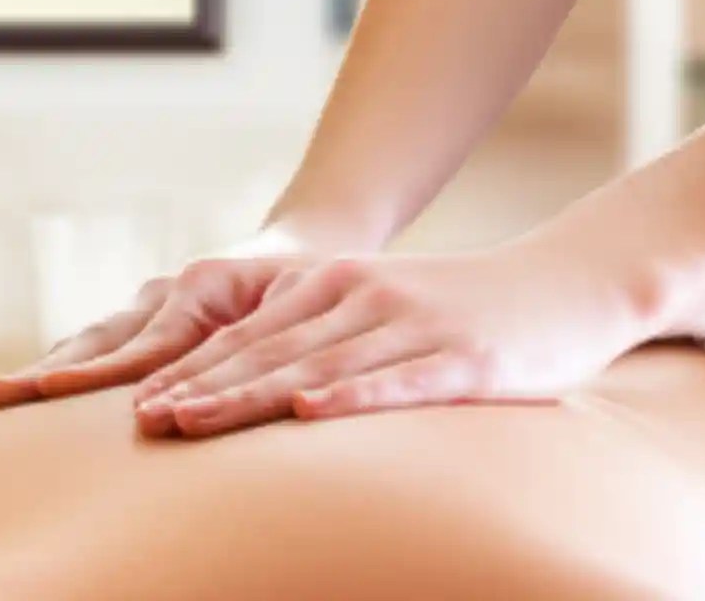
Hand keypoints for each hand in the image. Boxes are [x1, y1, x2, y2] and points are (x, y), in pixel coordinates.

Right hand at [0, 231, 317, 409]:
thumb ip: (277, 343)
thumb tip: (282, 389)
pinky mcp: (145, 323)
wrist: (304, 249)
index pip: (150, 342)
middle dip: (46, 373)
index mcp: (204, 286)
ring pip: (91, 342)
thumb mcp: (304, 306)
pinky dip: (66, 371)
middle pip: (99, 340)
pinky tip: (30, 397)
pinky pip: (100, 349)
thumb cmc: (308, 285)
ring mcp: (149, 308)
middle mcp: (166, 296)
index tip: (52, 388)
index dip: (103, 372)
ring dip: (45, 373)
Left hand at [134, 240, 652, 436]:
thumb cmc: (464, 310)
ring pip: (314, 366)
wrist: (566, 284)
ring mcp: (412, 325)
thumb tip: (262, 381)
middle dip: (198, 386)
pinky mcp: (462, 358)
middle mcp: (363, 297)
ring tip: (190, 421)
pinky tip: (307, 413)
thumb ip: (325, 335)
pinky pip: (395, 382)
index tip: (138, 405)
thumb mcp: (383, 308)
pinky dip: (348, 397)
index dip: (192, 369)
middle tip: (142, 421)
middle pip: (266, 350)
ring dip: (246, 395)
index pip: (249, 335)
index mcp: (336, 285)